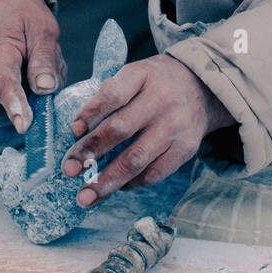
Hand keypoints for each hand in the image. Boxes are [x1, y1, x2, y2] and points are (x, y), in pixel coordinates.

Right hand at [0, 0, 65, 133]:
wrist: (8, 10)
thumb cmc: (25, 16)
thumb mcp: (42, 28)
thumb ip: (44, 57)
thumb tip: (45, 88)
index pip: (5, 83)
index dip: (15, 104)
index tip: (23, 123)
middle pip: (21, 97)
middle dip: (46, 84)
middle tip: (52, 51)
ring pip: (33, 98)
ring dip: (48, 79)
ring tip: (46, 51)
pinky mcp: (8, 93)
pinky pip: (35, 97)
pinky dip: (46, 82)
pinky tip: (43, 62)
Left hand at [61, 54, 233, 205]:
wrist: (202, 88)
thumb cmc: (155, 84)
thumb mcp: (134, 75)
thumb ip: (108, 96)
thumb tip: (79, 131)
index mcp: (142, 75)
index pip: (113, 94)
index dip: (92, 113)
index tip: (74, 130)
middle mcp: (161, 100)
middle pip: (121, 129)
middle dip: (91, 152)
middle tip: (69, 170)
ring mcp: (175, 126)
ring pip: (137, 159)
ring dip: (108, 180)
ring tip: (86, 197)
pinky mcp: (186, 148)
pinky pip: (154, 173)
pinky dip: (131, 183)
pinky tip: (115, 187)